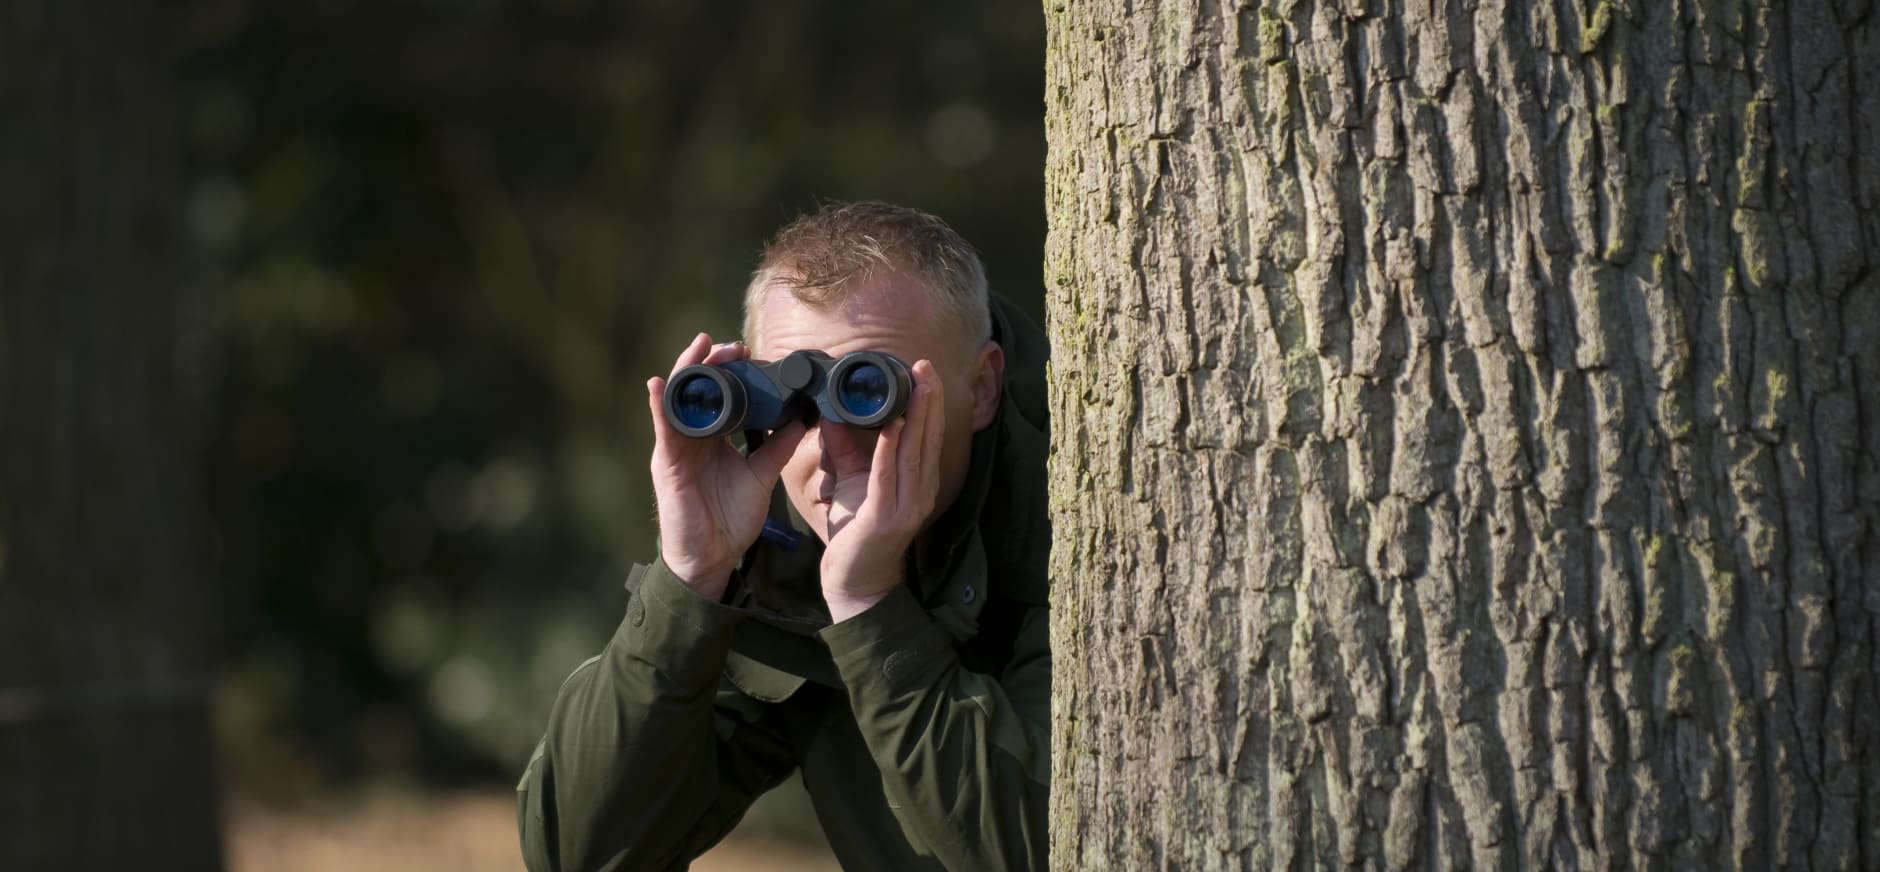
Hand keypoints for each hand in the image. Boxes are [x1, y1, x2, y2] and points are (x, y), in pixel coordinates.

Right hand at [646, 333, 806, 599]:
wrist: (711, 557)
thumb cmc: (729, 520)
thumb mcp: (761, 477)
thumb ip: (777, 449)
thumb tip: (800, 419)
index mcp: (716, 439)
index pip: (721, 396)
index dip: (732, 372)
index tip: (749, 353)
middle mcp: (694, 438)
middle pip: (699, 390)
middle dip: (712, 362)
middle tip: (733, 345)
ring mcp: (678, 447)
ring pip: (679, 399)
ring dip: (689, 370)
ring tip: (701, 346)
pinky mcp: (667, 462)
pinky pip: (662, 427)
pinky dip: (660, 404)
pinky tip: (661, 384)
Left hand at [817, 360, 945, 621]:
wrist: (854, 581)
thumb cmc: (856, 532)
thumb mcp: (852, 481)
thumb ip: (845, 447)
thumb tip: (830, 412)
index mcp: (917, 482)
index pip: (928, 435)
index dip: (928, 403)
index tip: (923, 372)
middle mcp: (919, 492)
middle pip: (927, 438)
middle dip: (928, 400)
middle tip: (925, 366)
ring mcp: (906, 506)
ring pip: (914, 452)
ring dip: (917, 416)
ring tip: (917, 385)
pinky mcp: (885, 518)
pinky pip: (888, 477)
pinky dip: (891, 449)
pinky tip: (893, 426)